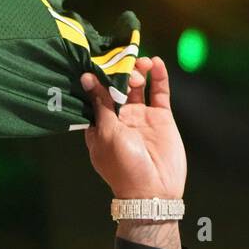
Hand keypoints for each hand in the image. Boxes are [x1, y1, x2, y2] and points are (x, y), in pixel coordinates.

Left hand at [82, 57, 186, 248]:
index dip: (97, 78)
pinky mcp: (161, 117)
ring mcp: (141, 117)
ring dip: (137, 71)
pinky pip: (159, 92)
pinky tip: (156, 63)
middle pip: (117, 87)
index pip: (96, 95)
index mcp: (99, 125)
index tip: (96, 58)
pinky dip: (158, 77)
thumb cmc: (123, 166)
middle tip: (122, 61)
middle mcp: (119, 119)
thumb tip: (87, 78)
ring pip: (137, 86)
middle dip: (118, 72)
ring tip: (140, 63)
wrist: (153, 190)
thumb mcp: (106, 133)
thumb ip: (100, 104)